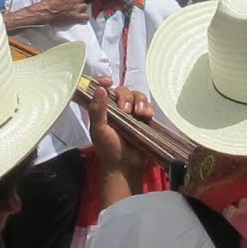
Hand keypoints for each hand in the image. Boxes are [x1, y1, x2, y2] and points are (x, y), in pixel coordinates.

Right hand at [11, 0, 86, 27]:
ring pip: (84, 6)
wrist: (45, 11)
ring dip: (82, 6)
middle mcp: (74, 1)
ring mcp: (75, 9)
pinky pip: (85, 17)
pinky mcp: (75, 17)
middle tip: (74, 1)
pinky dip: (85, 16)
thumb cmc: (49, 1)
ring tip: (78, 8)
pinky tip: (83, 16)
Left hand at [88, 82, 151, 199]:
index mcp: (102, 109)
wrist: (126, 166)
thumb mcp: (99, 129)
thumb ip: (97, 110)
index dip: (103, 82)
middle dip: (125, 97)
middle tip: (126, 110)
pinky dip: (148, 107)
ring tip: (140, 113)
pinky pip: (147, 106)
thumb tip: (100, 89)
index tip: (108, 81)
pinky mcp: (143, 119)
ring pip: (136, 96)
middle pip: (122, 91)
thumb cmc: (108, 149)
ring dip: (139, 101)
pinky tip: (148, 115)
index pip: (102, 89)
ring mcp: (131, 113)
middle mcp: (116, 109)